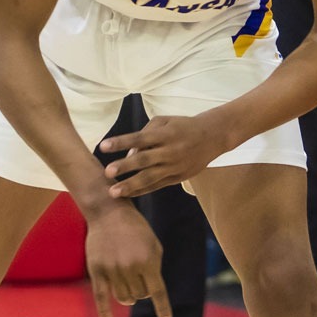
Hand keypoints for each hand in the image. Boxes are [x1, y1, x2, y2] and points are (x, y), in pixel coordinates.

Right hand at [81, 204, 170, 316]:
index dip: (162, 307)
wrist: (109, 212)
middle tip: (139, 276)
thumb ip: (154, 269)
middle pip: (139, 295)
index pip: (157, 292)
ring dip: (129, 295)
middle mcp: (130, 267)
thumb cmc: (136, 229)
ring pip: (123, 297)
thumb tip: (150, 294)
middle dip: (142, 290)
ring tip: (129, 281)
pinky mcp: (97, 270)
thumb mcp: (153, 245)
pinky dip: (105, 313)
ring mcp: (112, 269)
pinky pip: (101, 298)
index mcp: (148, 261)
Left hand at [100, 114, 231, 198]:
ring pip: (150, 178)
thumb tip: (128, 154)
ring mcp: (174, 167)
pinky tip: (127, 194)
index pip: (140, 137)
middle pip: (144, 160)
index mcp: (165, 134)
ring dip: (130, 185)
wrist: (212, 137)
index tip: (103, 146)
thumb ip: (144, 134)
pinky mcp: (177, 178)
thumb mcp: (164, 122)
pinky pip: (157, 186)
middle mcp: (169, 151)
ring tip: (113, 192)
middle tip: (107, 173)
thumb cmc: (182, 126)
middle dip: (125, 167)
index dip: (121, 142)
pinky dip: (141, 190)